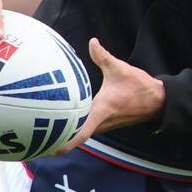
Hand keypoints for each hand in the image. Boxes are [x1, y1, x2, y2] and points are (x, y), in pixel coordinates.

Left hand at [49, 38, 164, 155]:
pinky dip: (73, 130)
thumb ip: (103, 57)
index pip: (80, 132)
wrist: (158, 102)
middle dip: (56, 142)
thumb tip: (92, 42)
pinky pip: (85, 130)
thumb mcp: (120, 69)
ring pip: (79, 135)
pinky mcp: (105, 123)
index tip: (48, 149)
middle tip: (33, 143)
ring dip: (64, 136)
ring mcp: (103, 125)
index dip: (64, 143)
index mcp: (101, 111)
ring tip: (42, 136)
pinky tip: (62, 123)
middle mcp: (101, 122)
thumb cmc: (140, 87)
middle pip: (74, 137)